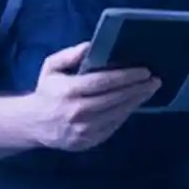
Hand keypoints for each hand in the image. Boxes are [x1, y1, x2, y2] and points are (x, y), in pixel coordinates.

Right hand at [27, 42, 161, 151]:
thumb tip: (91, 46)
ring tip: (149, 90)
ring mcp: (83, 130)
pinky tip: (134, 103)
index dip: (126, 76)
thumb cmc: (47, 92)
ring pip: (117, 114)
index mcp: (68, 91)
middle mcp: (76, 112)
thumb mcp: (51, 67)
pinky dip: (126, 113)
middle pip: (115, 99)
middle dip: (138, 89)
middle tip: (155, 80)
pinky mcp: (88, 142)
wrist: (33, 125)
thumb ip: (70, 55)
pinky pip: (113, 126)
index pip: (103, 82)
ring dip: (136, 101)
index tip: (144, 71)